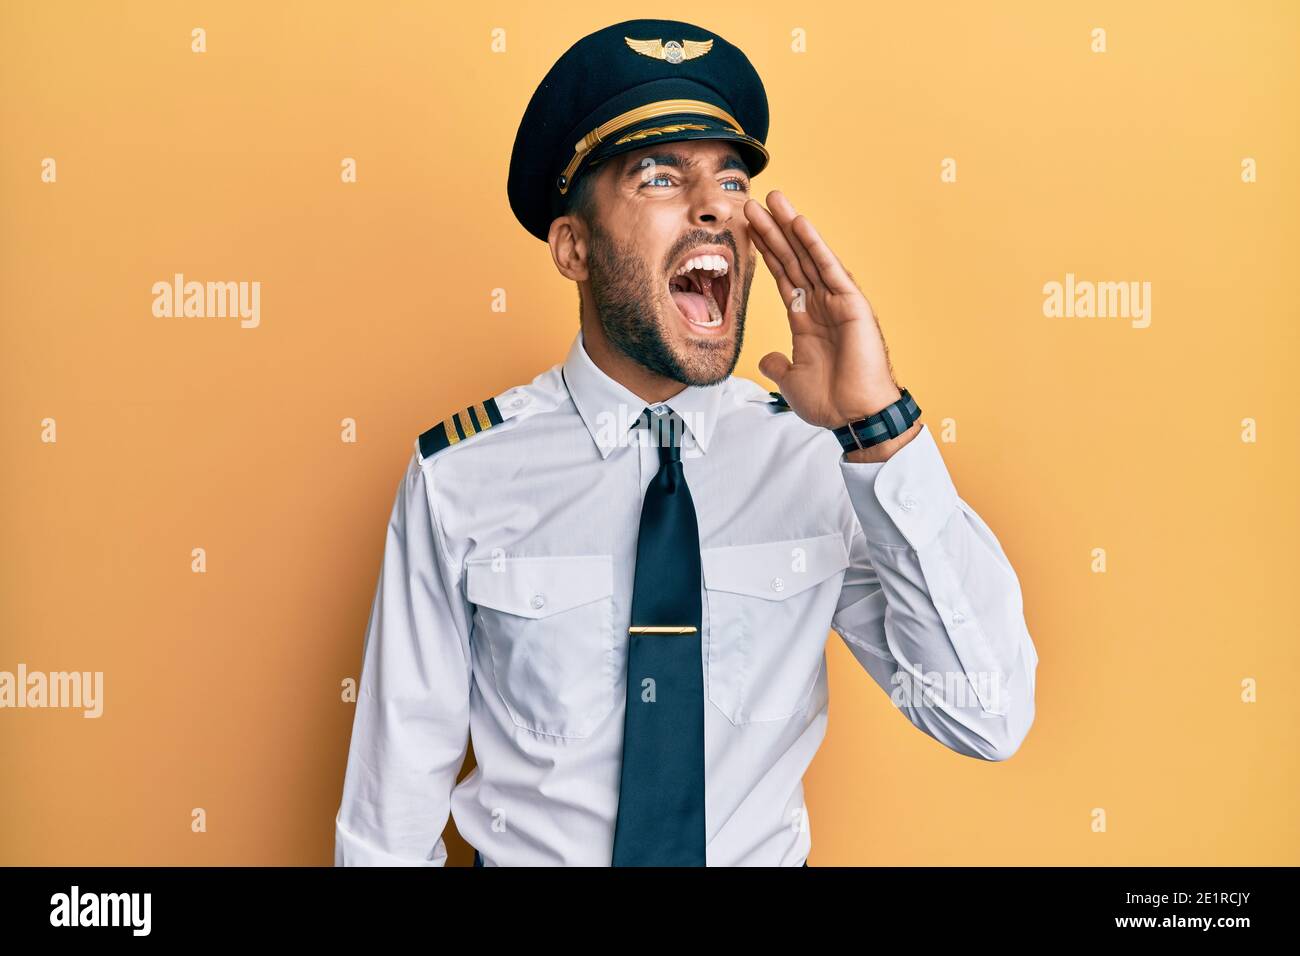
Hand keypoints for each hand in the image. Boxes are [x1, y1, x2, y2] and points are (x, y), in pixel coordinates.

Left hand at [745, 190, 901, 427]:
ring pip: (807, 256)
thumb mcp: (792, 381)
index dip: (765, 252)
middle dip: (772, 230)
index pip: (781, 276)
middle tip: (754, 201)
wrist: (856, 417)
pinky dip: (814, 246)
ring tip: (773, 199)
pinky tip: (800, 224)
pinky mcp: (851, 304)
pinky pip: (829, 269)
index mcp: (805, 320)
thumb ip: (778, 365)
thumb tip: (766, 359)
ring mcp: (836, 302)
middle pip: (791, 259)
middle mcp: (820, 305)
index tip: (748, 228)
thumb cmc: (831, 402)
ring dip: (789, 227)